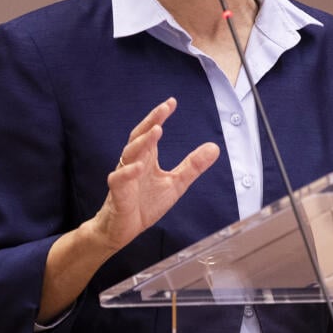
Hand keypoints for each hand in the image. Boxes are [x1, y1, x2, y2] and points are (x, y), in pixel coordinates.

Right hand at [92, 97, 219, 254]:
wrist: (123, 229)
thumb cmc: (145, 204)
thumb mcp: (176, 183)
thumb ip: (193, 166)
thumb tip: (215, 147)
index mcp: (146, 157)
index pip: (151, 131)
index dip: (159, 116)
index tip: (171, 102)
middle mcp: (134, 162)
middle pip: (139, 136)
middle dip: (151, 121)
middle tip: (164, 108)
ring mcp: (124, 177)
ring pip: (129, 154)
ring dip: (142, 142)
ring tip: (156, 130)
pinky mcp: (118, 194)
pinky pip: (119, 180)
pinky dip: (128, 172)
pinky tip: (139, 167)